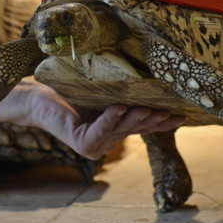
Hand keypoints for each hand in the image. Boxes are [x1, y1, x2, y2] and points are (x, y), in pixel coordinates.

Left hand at [0, 81, 184, 159]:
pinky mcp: (81, 143)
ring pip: (121, 130)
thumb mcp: (103, 92)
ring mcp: (96, 145)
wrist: (40, 97)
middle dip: (155, 121)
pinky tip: (119, 107)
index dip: (163, 122)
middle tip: (173, 112)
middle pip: (136, 129)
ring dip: (136, 118)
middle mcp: (109, 140)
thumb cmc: (70, 91)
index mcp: (117, 129)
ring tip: (150, 109)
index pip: (144, 127)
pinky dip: (110, 118)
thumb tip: (151, 78)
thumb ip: (123, 94)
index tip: (183, 115)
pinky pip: (99, 130)